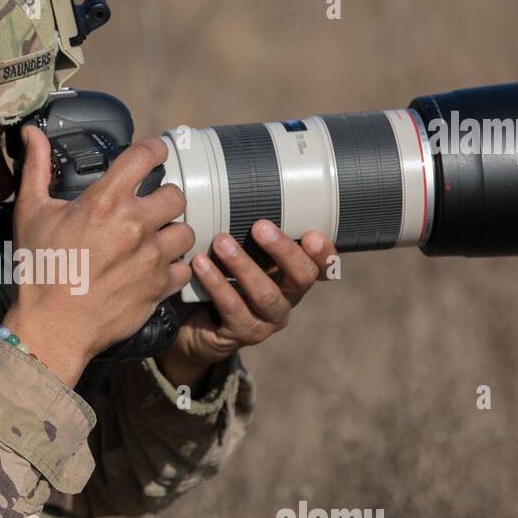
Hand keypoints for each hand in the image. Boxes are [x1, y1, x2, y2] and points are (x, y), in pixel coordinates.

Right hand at [4, 127, 194, 386]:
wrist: (52, 327)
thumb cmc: (39, 269)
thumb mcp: (31, 213)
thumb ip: (36, 168)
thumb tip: (32, 132)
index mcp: (105, 201)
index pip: (147, 155)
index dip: (154, 149)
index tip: (154, 153)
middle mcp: (135, 225)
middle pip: (176, 195)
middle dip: (164, 199)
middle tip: (150, 209)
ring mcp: (151, 258)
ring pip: (185, 232)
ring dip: (172, 234)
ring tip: (155, 241)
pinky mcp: (159, 287)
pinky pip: (184, 268)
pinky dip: (174, 268)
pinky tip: (156, 269)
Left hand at [156, 221, 336, 387]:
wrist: (193, 323)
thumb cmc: (219, 278)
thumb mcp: (237, 252)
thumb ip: (247, 232)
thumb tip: (237, 185)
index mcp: (292, 275)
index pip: (321, 265)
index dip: (324, 254)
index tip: (312, 235)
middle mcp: (287, 298)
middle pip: (302, 277)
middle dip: (284, 250)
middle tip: (260, 226)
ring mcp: (267, 320)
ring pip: (266, 294)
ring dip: (243, 265)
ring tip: (221, 242)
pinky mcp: (242, 333)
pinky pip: (233, 308)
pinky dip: (217, 284)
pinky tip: (201, 265)